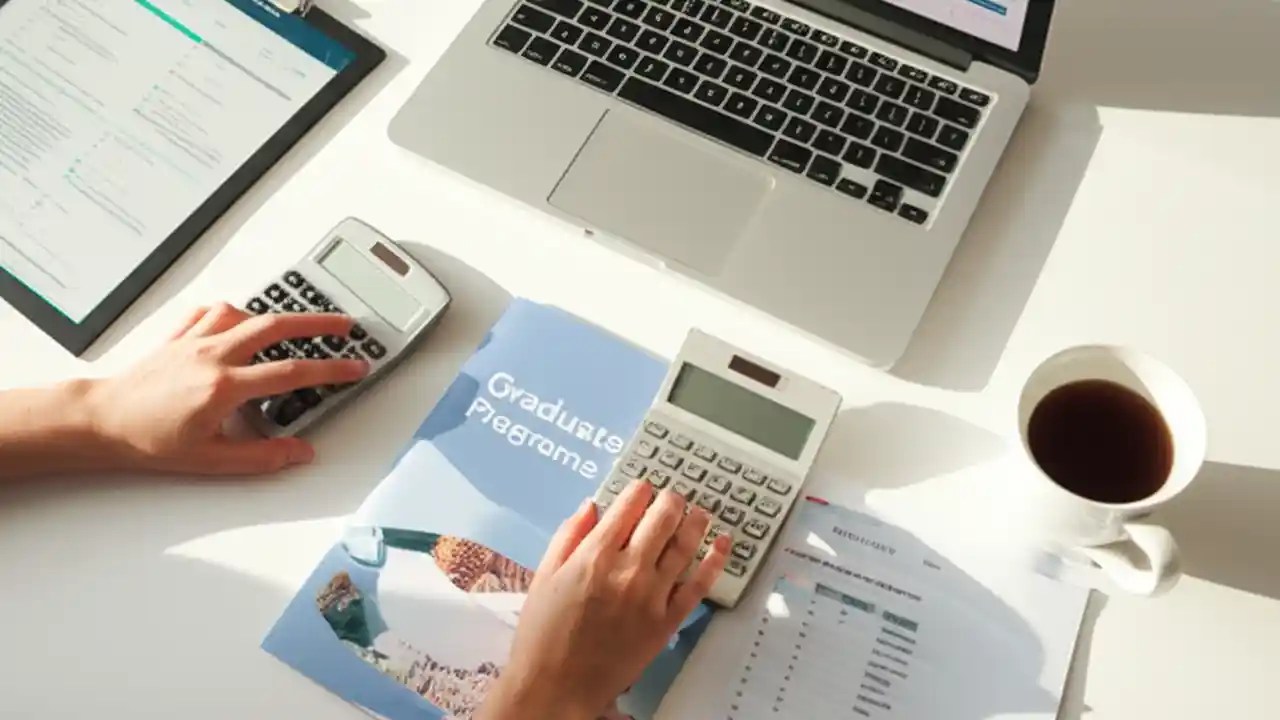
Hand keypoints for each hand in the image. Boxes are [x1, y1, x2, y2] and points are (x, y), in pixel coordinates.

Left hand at [84, 303, 367, 474]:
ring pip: (244, 313)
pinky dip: (232, 313)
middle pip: (276, 326)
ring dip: (273, 317)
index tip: (354, 367)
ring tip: (292, 327)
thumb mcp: (212, 461)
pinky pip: (211, 313)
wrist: (102, 422)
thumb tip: (300, 453)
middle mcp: (212, 356)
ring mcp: (194, 341)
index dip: (331, 369)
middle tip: (343, 324)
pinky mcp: (178, 337)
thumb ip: (263, 457)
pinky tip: (239, 321)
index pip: (292, 373)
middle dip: (317, 322)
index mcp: (225, 387)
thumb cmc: (149, 441)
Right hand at [478, 480, 730, 719]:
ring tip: (699, 511)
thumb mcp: (545, 576)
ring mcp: (652, 596)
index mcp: (595, 555)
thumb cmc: (544, 634)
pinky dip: (714, 560)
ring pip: (686, 545)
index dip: (640, 489)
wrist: (558, 686)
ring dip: (696, 521)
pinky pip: (698, 585)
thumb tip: (592, 506)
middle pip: (663, 517)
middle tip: (671, 497)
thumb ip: (569, 536)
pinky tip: (723, 543)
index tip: (643, 487)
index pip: (629, 505)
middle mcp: (629, 570)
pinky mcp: (668, 621)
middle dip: (670, 500)